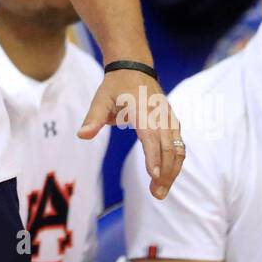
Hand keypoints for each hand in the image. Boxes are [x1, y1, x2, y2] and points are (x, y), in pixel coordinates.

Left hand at [80, 68, 182, 198]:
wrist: (135, 67)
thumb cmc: (116, 85)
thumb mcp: (101, 98)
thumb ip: (93, 118)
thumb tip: (82, 135)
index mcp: (142, 109)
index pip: (151, 136)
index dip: (154, 156)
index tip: (154, 176)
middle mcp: (160, 115)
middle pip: (169, 147)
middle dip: (165, 172)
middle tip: (156, 194)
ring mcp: (169, 118)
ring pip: (178, 148)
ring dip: (173, 171)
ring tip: (161, 191)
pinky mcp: (173, 122)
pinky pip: (179, 145)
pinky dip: (176, 162)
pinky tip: (168, 177)